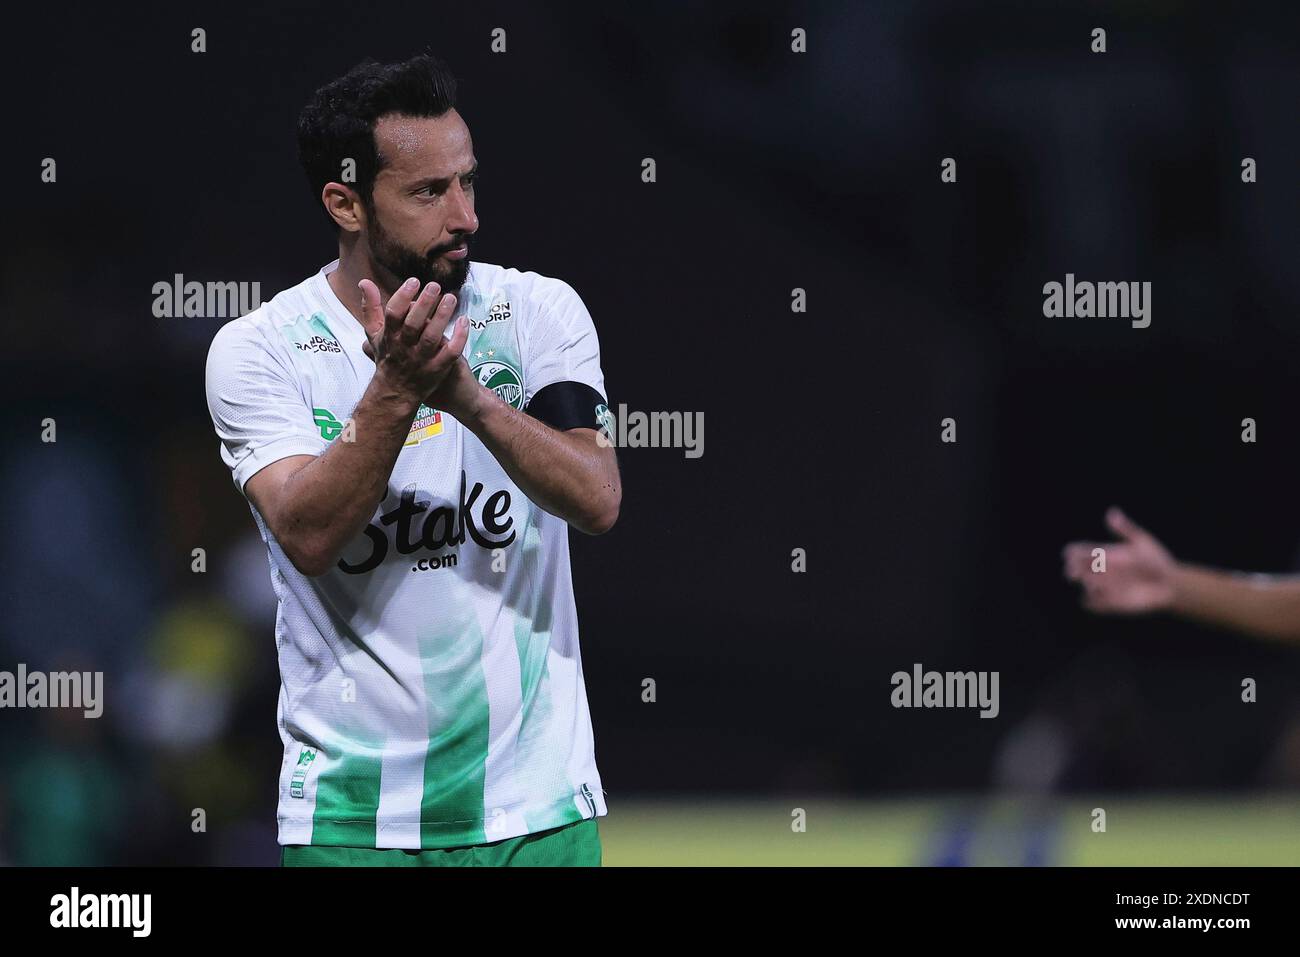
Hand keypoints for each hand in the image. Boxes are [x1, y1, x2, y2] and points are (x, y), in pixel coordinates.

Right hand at [358, 277, 468, 403]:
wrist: (395, 392)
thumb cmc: (387, 357)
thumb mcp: (374, 334)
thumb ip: (371, 308)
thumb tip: (364, 282)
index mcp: (389, 336)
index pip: (393, 314)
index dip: (403, 296)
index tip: (414, 281)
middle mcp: (405, 347)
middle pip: (413, 324)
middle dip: (424, 304)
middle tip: (435, 286)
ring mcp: (422, 359)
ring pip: (432, 337)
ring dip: (442, 317)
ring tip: (451, 298)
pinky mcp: (438, 369)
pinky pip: (450, 353)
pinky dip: (459, 338)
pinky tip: (464, 321)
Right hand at [1062, 507, 1177, 613]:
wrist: (1170, 584)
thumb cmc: (1157, 560)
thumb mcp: (1142, 541)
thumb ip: (1125, 529)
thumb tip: (1111, 512)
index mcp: (1106, 554)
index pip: (1082, 552)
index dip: (1072, 552)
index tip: (1069, 553)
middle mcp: (1102, 570)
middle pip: (1078, 569)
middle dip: (1072, 570)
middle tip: (1073, 572)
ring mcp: (1106, 586)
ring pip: (1085, 585)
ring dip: (1085, 585)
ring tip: (1092, 585)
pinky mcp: (1111, 602)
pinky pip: (1092, 604)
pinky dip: (1088, 602)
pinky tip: (1093, 599)